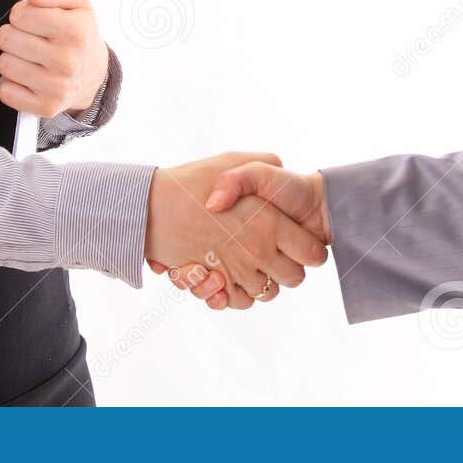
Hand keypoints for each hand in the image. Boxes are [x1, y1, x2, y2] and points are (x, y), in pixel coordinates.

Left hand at [0, 0, 108, 118]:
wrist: (93, 74)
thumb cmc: (80, 36)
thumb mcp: (78, 3)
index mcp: (76, 31)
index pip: (21, 14)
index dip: (23, 13)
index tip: (34, 19)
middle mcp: (68, 61)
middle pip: (7, 38)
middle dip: (15, 34)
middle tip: (33, 38)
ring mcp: (56, 87)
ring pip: (4, 64)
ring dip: (13, 58)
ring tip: (32, 57)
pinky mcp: (45, 107)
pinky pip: (6, 90)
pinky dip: (13, 83)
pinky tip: (29, 76)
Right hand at [145, 153, 328, 308]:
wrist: (149, 207)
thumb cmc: (194, 180)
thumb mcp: (234, 160)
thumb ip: (265, 163)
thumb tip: (282, 168)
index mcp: (269, 222)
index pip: (312, 254)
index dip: (310, 250)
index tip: (303, 243)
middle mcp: (256, 251)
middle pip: (293, 279)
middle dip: (288, 269)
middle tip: (275, 253)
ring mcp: (235, 270)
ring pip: (266, 293)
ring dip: (261, 283)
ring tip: (249, 262)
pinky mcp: (215, 284)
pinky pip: (237, 302)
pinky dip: (235, 295)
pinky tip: (225, 277)